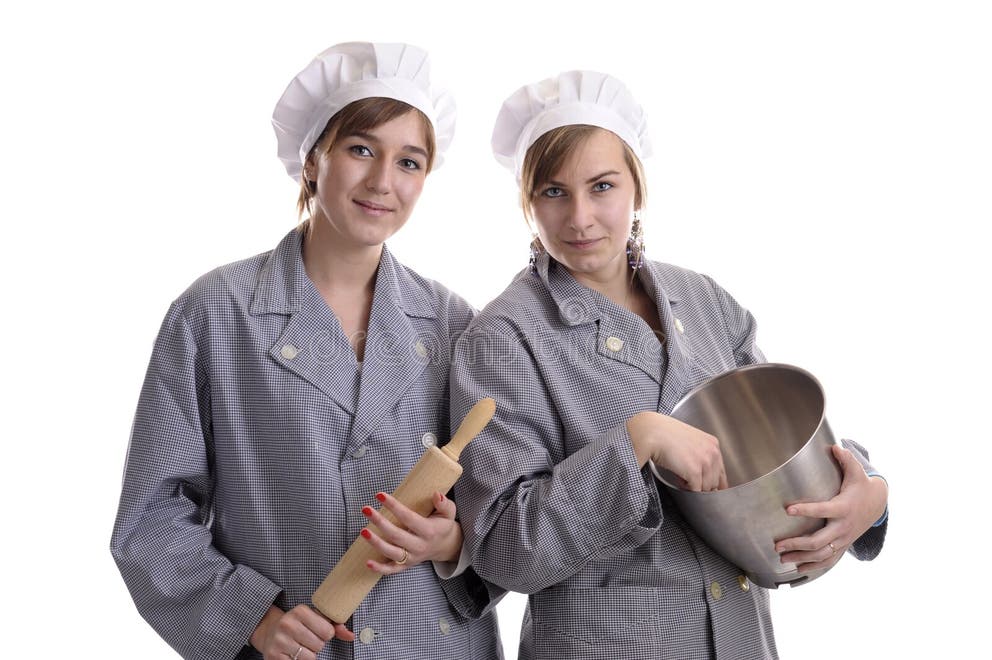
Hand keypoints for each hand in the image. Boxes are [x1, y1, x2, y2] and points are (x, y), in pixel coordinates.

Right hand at [250, 604, 354, 658]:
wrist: (270, 631)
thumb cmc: (299, 624)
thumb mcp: (315, 618)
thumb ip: (335, 625)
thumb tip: (350, 636)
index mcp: (300, 611)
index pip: (328, 631)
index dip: (326, 634)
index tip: (317, 631)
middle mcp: (287, 624)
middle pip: (319, 645)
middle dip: (317, 644)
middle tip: (307, 639)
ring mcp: (279, 640)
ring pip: (310, 657)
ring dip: (308, 654)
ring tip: (300, 645)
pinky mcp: (274, 655)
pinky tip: (292, 653)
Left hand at [359, 491, 461, 574]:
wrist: (446, 546)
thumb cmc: (443, 525)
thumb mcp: (449, 512)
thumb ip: (444, 503)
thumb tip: (435, 494)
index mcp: (429, 531)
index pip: (409, 518)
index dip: (394, 506)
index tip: (379, 495)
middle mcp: (420, 546)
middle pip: (397, 535)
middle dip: (380, 522)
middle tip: (366, 509)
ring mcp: (412, 558)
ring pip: (392, 553)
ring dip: (376, 543)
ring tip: (363, 531)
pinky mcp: (406, 565)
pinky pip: (392, 570)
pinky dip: (379, 568)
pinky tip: (367, 562)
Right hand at [627, 411, 727, 490]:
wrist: (652, 433)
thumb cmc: (665, 435)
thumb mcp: (690, 442)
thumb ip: (701, 456)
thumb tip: (705, 478)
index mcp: (713, 444)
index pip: (722, 471)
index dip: (715, 482)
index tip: (711, 488)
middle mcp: (713, 452)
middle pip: (715, 482)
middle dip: (701, 484)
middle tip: (687, 478)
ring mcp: (705, 462)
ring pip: (705, 488)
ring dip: (693, 486)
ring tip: (680, 474)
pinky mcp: (695, 471)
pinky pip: (695, 490)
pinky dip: (685, 487)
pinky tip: (678, 477)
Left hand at [775, 445, 888, 572]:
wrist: (877, 505)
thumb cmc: (862, 487)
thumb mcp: (856, 473)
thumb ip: (846, 460)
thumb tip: (834, 447)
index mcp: (843, 508)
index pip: (822, 511)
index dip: (806, 510)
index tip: (788, 509)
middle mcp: (843, 527)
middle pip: (819, 541)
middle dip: (797, 544)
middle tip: (777, 544)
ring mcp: (843, 539)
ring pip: (821, 554)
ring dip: (801, 558)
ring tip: (781, 558)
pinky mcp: (842, 546)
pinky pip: (828, 561)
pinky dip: (813, 566)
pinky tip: (797, 568)